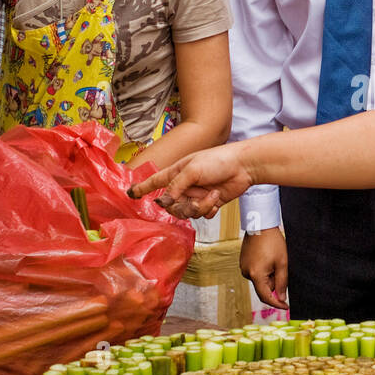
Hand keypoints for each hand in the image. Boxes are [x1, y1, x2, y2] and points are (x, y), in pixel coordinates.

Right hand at [129, 142, 253, 217]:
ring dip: (201, 206)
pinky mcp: (210, 202)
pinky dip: (209, 209)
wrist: (244, 166)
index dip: (142, 188)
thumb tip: (162, 203)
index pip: (154, 182)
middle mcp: (184, 185)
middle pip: (172, 206)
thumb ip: (176, 187)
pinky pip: (202, 214)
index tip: (130, 193)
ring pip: (188, 212)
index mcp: (176, 173)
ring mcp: (197, 194)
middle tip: (195, 201)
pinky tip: (217, 198)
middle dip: (183, 207)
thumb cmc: (218, 160)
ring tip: (212, 194)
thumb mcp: (193, 170)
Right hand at [240, 228, 288, 309]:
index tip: (286, 307)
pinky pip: (255, 272)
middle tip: (281, 268)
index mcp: (256, 275)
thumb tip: (281, 298)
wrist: (261, 225)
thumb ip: (282, 282)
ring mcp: (243, 267)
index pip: (266, 297)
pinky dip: (263, 270)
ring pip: (260, 280)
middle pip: (263, 288)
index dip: (277, 303)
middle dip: (274, 283)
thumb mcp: (282, 263)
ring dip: (269, 276)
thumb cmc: (273, 242)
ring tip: (274, 260)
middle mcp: (247, 273)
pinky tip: (267, 258)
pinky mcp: (243, 262)